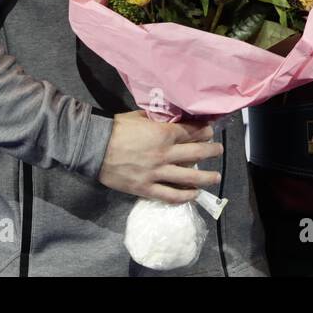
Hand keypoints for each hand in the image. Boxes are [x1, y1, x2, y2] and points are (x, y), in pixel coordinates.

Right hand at [98, 111, 222, 203]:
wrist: (93, 147)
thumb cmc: (116, 128)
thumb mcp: (140, 116)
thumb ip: (158, 118)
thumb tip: (172, 116)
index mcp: (163, 133)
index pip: (191, 132)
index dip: (204, 132)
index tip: (210, 132)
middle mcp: (164, 154)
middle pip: (196, 153)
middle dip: (212, 151)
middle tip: (219, 151)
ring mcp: (156, 173)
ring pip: (189, 177)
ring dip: (206, 177)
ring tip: (215, 178)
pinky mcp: (145, 188)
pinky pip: (170, 196)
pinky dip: (184, 196)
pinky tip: (193, 195)